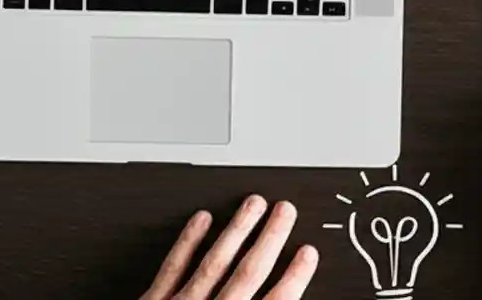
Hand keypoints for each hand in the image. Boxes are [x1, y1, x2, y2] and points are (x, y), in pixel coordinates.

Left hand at [141, 195, 317, 299]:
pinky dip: (188, 242)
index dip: (294, 277)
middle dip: (271, 239)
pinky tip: (201, 220)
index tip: (307, 254)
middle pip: (248, 273)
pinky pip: (173, 267)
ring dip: (237, 231)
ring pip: (215, 262)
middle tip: (285, 212)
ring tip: (253, 205)